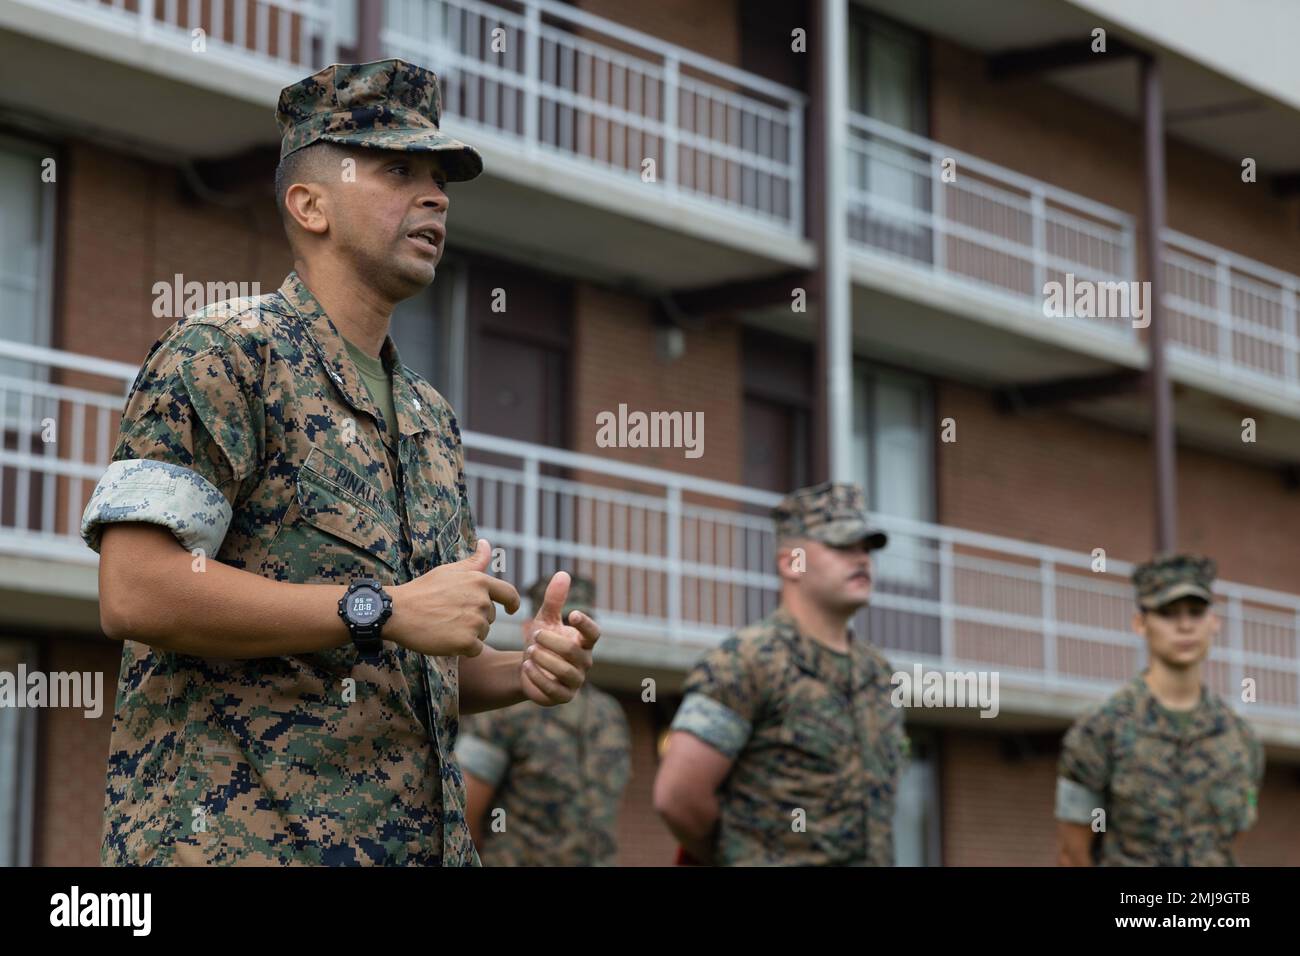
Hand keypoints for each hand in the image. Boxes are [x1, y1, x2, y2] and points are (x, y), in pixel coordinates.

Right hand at [387, 539, 519, 656]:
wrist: (398, 612)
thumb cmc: (423, 590)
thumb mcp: (450, 570)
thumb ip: (474, 561)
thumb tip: (485, 543)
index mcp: (480, 581)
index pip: (509, 593)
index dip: (513, 603)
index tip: (512, 609)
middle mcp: (481, 601)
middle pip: (490, 617)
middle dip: (475, 619)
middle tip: (449, 615)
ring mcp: (475, 622)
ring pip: (483, 634)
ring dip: (468, 634)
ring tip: (445, 625)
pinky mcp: (466, 642)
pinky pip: (475, 649)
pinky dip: (463, 649)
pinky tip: (446, 639)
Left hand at [520, 571, 600, 705]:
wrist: (528, 667)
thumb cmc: (542, 639)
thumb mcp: (546, 618)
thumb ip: (555, 599)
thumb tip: (563, 573)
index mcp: (584, 641)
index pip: (594, 633)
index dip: (586, 624)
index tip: (573, 613)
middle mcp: (584, 661)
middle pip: (573, 652)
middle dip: (552, 642)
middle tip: (534, 634)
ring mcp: (575, 681)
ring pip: (564, 671)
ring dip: (544, 659)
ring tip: (529, 650)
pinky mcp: (563, 696)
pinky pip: (553, 689)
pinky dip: (538, 677)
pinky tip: (526, 665)